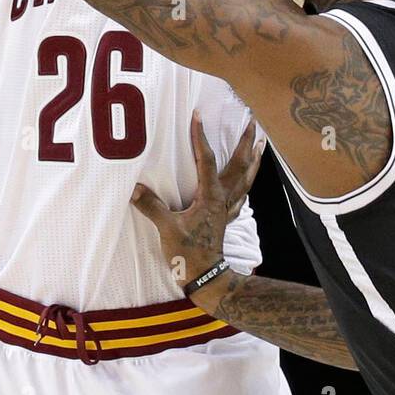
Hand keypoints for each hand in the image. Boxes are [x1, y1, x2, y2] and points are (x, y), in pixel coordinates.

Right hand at [130, 113, 264, 311]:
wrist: (206, 279)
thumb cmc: (188, 254)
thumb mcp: (166, 229)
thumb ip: (152, 207)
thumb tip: (134, 188)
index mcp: (210, 196)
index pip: (205, 159)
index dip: (200, 137)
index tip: (198, 115)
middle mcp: (223, 198)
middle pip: (239, 164)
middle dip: (245, 141)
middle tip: (252, 120)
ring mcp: (227, 208)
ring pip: (246, 178)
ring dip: (253, 158)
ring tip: (261, 142)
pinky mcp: (225, 218)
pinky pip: (241, 193)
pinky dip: (247, 181)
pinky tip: (248, 178)